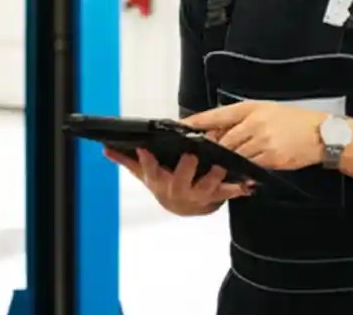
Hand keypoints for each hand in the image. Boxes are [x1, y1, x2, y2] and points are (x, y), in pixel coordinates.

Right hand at [103, 146, 251, 215]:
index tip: (145, 148)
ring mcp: (198, 195)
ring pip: (206, 188)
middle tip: (191, 155)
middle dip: (185, 170)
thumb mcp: (145, 173)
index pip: (150, 171)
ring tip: (222, 164)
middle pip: (179, 182)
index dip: (147, 162)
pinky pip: (228, 193)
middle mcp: (177, 191)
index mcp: (159, 182)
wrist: (185, 205)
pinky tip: (247, 182)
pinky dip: (238, 188)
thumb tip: (106, 149)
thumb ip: (127, 160)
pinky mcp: (216, 196)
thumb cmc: (164, 182)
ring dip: (214, 178)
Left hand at [182, 101, 328, 170]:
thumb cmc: (292, 121)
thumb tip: (218, 130)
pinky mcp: (271, 158)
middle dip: (213, 148)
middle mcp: (254, 123)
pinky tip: (239, 172)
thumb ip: (242, 119)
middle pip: (223, 139)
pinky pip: (249, 166)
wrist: (320, 134)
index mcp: (250, 108)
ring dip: (226, 161)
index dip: (198, 122)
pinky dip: (242, 169)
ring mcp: (263, 141)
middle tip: (201, 154)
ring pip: (234, 154)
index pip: (218, 115)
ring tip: (219, 165)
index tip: (182, 126)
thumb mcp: (265, 110)